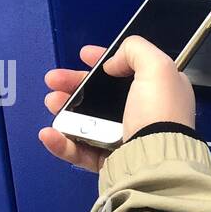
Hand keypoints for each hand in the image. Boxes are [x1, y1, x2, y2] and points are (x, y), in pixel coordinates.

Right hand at [38, 36, 196, 171]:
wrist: (156, 161)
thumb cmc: (160, 114)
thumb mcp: (158, 67)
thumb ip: (135, 50)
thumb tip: (113, 63)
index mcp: (158, 92)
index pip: (128, 71)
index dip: (103, 60)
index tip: (84, 55)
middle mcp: (143, 115)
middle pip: (100, 95)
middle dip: (74, 84)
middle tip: (54, 79)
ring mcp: (125, 139)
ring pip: (86, 122)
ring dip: (64, 109)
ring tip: (52, 102)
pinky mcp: (109, 161)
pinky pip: (80, 151)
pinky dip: (62, 142)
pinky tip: (49, 134)